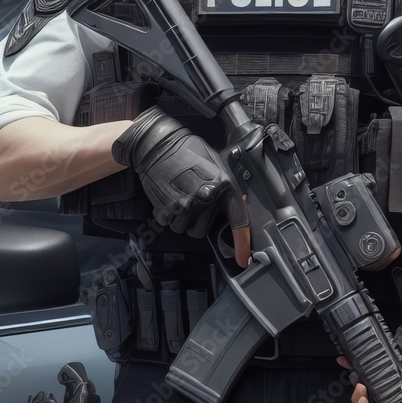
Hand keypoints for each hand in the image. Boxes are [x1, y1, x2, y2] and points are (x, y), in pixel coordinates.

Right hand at [113, 108, 249, 252]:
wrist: (158, 144)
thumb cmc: (188, 150)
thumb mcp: (216, 162)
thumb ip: (226, 186)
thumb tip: (239, 203)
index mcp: (223, 185)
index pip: (237, 220)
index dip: (241, 243)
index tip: (243, 258)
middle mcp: (206, 198)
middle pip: (203, 230)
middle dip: (198, 220)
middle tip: (193, 201)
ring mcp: (185, 205)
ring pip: (184, 229)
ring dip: (182, 219)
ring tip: (180, 196)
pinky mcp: (166, 208)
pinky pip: (169, 223)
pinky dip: (167, 214)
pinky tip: (170, 196)